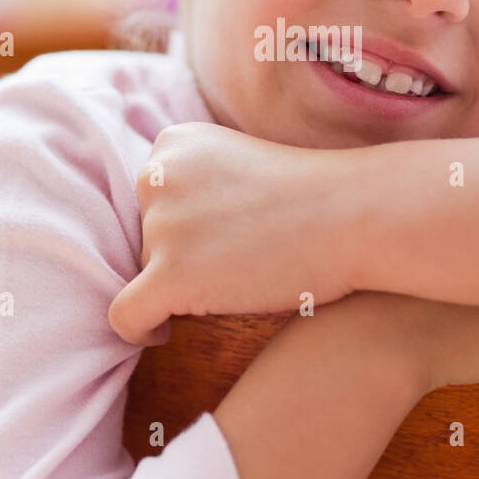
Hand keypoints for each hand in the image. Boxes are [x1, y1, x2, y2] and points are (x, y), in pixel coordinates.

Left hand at [107, 122, 356, 344]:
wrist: (354, 216)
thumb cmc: (313, 197)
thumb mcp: (239, 164)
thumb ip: (195, 184)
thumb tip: (159, 232)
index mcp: (173, 144)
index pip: (151, 199)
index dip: (185, 225)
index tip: (220, 238)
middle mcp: (156, 176)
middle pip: (145, 236)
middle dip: (180, 255)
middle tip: (236, 263)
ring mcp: (161, 226)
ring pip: (144, 274)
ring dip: (180, 286)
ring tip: (236, 282)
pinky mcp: (169, 275)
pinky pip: (124, 317)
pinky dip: (138, 329)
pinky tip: (163, 333)